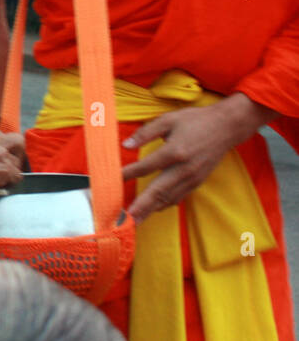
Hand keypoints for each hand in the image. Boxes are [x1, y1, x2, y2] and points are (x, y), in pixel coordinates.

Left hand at [121, 95, 271, 222]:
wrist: (227, 127)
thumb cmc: (195, 121)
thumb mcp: (168, 120)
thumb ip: (145, 133)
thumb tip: (125, 145)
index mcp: (175, 151)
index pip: (146, 167)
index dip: (128, 175)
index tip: (112, 181)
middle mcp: (184, 168)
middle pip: (159, 190)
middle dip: (142, 206)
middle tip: (127, 218)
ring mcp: (193, 178)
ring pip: (169, 198)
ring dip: (152, 210)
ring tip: (136, 220)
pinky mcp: (198, 182)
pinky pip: (179, 196)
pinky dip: (165, 204)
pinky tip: (154, 209)